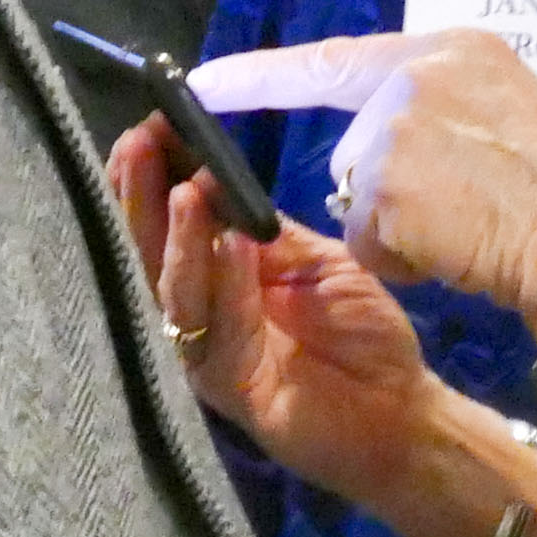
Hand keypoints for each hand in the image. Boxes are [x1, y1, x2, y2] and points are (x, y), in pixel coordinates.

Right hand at [108, 113, 438, 504]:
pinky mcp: (230, 386)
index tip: (154, 123)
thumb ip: (268, 232)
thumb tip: (217, 177)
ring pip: (176, 290)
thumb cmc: (361, 335)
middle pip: (154, 251)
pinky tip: (229, 245)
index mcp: (219, 277)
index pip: (173, 221)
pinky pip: (220, 331)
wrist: (400, 413)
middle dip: (143, 197)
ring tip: (183, 190)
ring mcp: (208, 350)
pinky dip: (224, 285)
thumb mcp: (317, 264)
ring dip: (178, 238)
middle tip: (137, 143)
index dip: (158, 174)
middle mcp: (201, 311)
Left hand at [187, 30, 536, 338]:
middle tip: (467, 208)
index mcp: (454, 50)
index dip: (264, 73)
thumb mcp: (516, 115)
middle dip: (391, 187)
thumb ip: (451, 110)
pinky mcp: (383, 190)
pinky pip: (371, 242)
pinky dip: (406, 259)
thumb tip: (399, 143)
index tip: (204, 79)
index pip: (336, 58)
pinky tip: (458, 252)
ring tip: (472, 229)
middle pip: (358, 145)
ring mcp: (393, 132)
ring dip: (403, 227)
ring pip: (364, 198)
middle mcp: (414, 78)